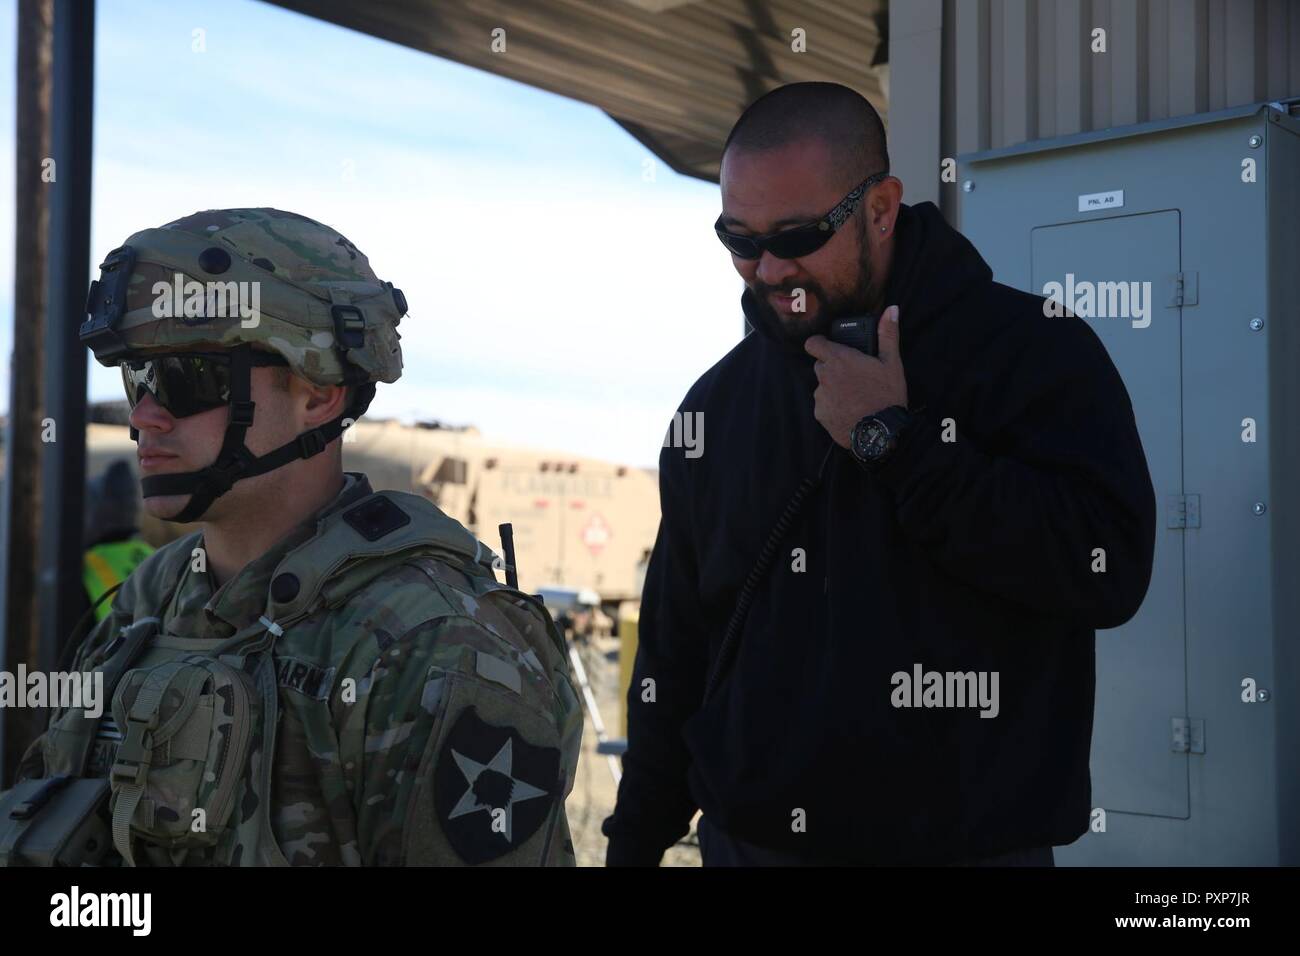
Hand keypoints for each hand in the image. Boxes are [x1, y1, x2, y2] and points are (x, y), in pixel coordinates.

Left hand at [804, 305, 907, 449]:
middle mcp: (824, 376)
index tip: (829, 346)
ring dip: (833, 387)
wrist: (880, 433)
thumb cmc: (886, 395)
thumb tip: (891, 309)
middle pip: (820, 365)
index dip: (819, 343)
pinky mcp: (820, 414)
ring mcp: (820, 396)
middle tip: (852, 374)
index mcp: (839, 359)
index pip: (813, 343)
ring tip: (854, 395)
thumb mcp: (892, 362)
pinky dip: (833, 405)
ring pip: (822, 386)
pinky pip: (823, 405)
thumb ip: (887, 334)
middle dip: (832, 367)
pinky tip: (850, 409)